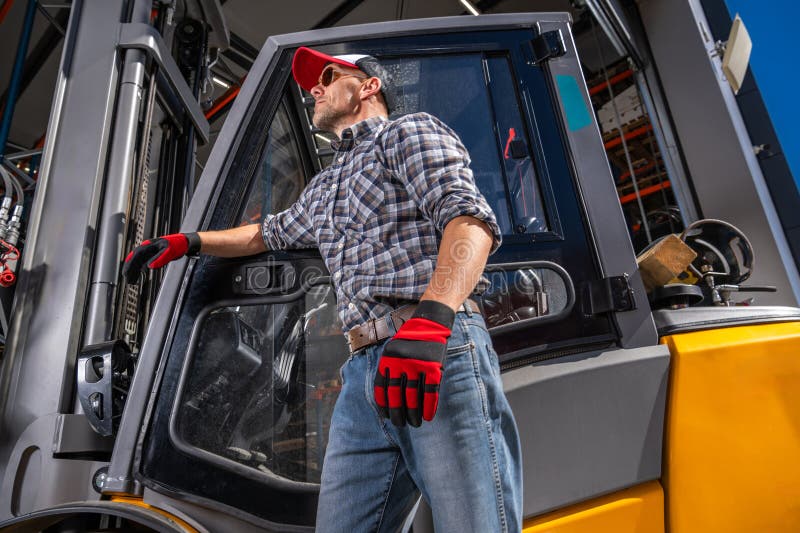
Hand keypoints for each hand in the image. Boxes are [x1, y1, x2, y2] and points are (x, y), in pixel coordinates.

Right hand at [122, 232, 200, 283]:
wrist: (184, 243)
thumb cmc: (177, 245)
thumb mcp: (170, 252)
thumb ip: (160, 258)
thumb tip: (149, 266)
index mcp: (150, 245)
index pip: (136, 254)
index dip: (130, 263)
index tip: (126, 272)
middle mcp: (148, 248)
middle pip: (135, 259)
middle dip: (130, 269)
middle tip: (127, 280)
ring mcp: (150, 252)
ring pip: (139, 262)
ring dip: (134, 271)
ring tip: (131, 281)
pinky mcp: (153, 256)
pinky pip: (143, 263)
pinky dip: (140, 270)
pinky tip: (138, 275)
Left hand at [374, 300, 454, 426]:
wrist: (431, 321)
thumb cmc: (411, 338)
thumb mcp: (393, 349)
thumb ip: (390, 369)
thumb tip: (387, 396)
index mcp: (387, 359)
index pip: (382, 388)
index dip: (383, 405)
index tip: (386, 416)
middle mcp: (400, 364)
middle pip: (396, 396)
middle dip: (398, 414)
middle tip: (400, 424)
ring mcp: (417, 366)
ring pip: (413, 397)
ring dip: (413, 413)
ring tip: (415, 423)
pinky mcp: (433, 368)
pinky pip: (430, 392)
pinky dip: (429, 406)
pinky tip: (428, 416)